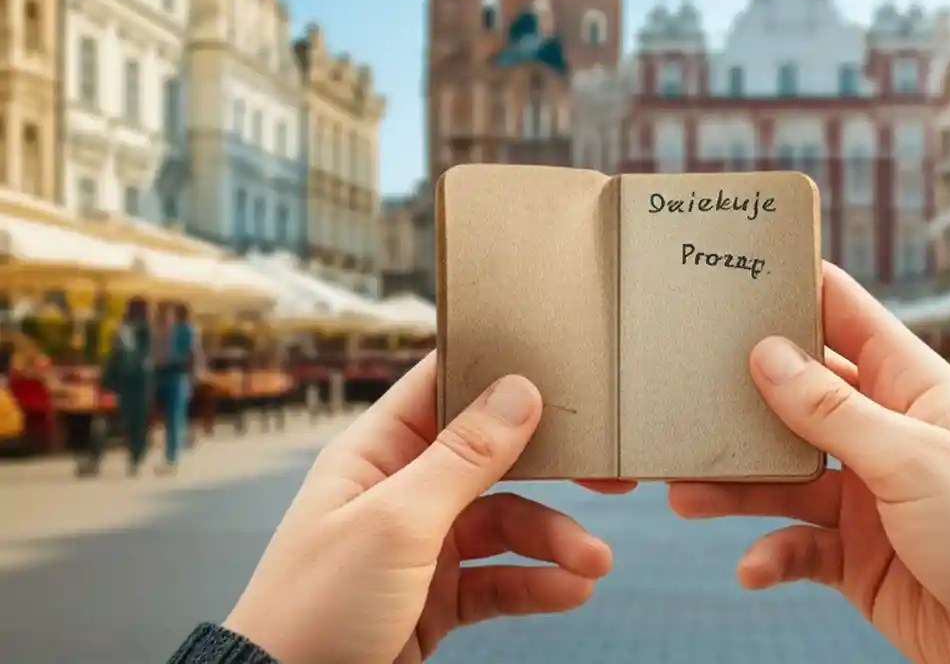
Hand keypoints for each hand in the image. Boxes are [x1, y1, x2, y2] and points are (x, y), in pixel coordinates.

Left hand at [223, 352, 630, 661]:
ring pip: (504, 523)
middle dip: (549, 467)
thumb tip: (518, 390)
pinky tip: (570, 589)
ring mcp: (420, 545)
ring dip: (553, 539)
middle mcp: (400, 490)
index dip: (497, 372)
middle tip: (605, 473)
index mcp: (376, 451)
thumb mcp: (397, 521)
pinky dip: (537, 583)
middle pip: (490, 458)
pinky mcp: (435, 597)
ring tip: (593, 562)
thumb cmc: (314, 607)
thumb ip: (464, 456)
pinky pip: (499, 579)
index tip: (560, 371)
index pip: (442, 386)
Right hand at [669, 263, 949, 663]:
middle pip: (797, 398)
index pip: (846, 316)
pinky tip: (753, 569)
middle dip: (741, 399)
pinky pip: (796, 545)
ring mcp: (867, 495)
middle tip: (681, 393)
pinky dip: (771, 555)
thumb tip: (767, 353)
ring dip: (737, 487)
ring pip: (783, 476)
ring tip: (684, 495)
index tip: (732, 269)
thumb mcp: (912, 463)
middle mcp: (885, 433)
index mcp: (912, 388)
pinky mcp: (854, 555)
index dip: (795, 287)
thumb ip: (833, 411)